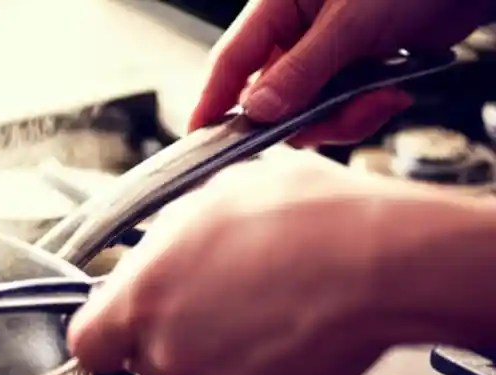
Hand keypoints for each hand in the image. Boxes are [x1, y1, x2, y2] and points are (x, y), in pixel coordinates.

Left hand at [64, 155, 461, 374]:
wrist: (383, 261)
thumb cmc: (304, 219)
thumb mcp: (215, 195)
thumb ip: (168, 236)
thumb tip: (162, 245)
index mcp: (143, 297)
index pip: (88, 345)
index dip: (105, 334)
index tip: (120, 323)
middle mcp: (172, 348)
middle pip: (147, 355)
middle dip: (171, 329)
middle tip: (213, 290)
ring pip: (200, 367)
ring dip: (221, 339)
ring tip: (263, 293)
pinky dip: (264, 356)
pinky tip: (290, 316)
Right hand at [189, 0, 494, 145]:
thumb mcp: (351, 23)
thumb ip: (301, 70)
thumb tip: (258, 110)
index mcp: (278, 6)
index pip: (230, 62)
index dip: (213, 102)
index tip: (201, 140)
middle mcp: (297, 31)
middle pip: (271, 97)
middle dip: (304, 118)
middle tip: (334, 119)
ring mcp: (328, 52)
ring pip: (308, 111)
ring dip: (343, 117)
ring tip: (379, 99)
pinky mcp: (358, 68)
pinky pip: (343, 109)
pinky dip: (366, 111)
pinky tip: (394, 93)